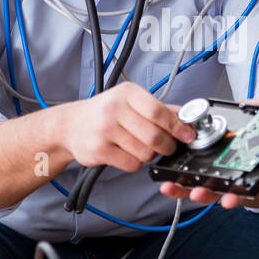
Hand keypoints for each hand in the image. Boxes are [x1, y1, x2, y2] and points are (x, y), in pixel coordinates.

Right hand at [61, 81, 198, 173]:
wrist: (70, 125)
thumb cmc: (104, 113)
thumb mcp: (130, 102)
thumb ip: (160, 108)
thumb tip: (187, 116)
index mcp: (127, 93)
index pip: (158, 111)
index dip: (177, 126)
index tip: (188, 135)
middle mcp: (114, 109)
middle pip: (154, 135)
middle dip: (167, 146)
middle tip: (167, 147)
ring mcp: (105, 130)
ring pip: (145, 152)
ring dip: (149, 155)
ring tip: (141, 148)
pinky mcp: (99, 150)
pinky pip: (131, 164)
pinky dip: (135, 163)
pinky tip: (127, 154)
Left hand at [157, 94, 258, 208]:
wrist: (225, 144)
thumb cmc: (240, 137)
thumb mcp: (250, 121)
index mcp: (250, 166)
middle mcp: (234, 179)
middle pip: (235, 191)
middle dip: (231, 196)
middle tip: (228, 198)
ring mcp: (214, 182)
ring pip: (211, 192)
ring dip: (203, 194)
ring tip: (196, 191)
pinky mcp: (194, 180)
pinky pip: (186, 186)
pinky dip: (177, 188)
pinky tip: (168, 185)